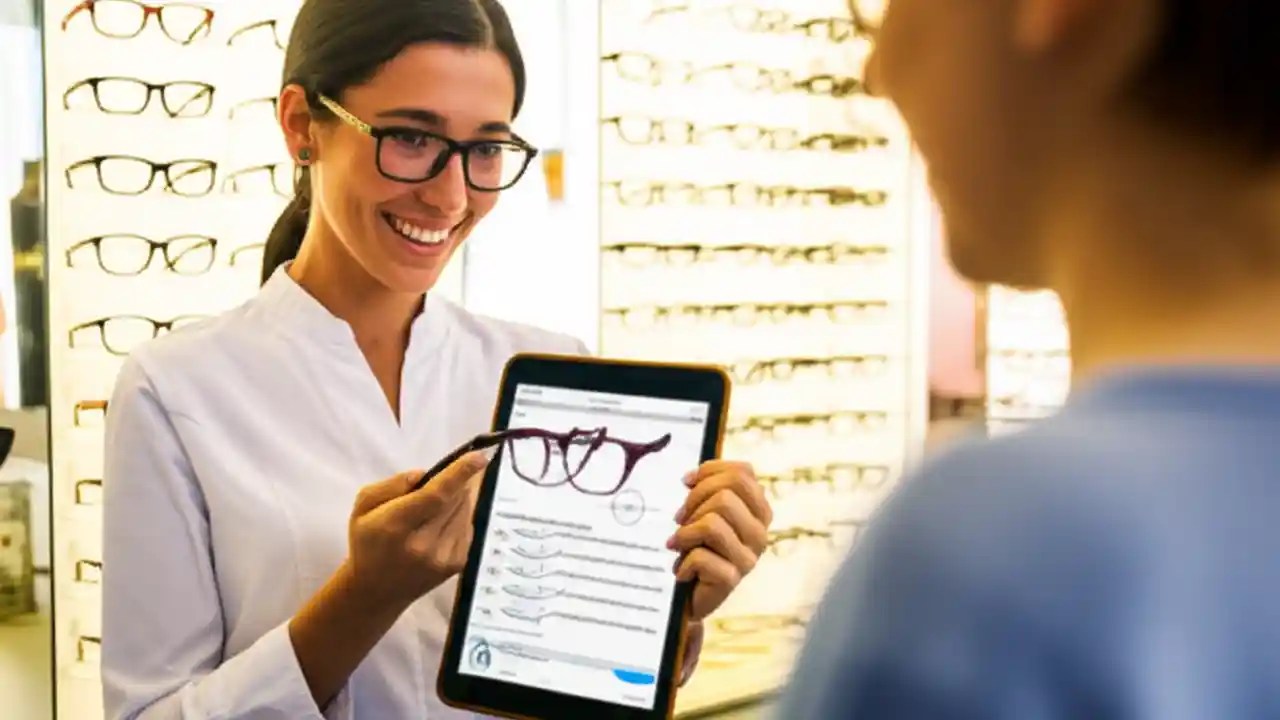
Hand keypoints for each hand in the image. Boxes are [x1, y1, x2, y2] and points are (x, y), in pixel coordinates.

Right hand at [346, 451, 489, 612]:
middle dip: (455, 483)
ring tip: (434, 510)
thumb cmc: (368, 544)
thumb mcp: (363, 507)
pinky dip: (458, 518)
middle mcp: (423, 544)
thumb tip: (425, 475)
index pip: (435, 496)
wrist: (376, 592)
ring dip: (457, 500)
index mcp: (396, 526)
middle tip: (439, 484)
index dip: (459, 474)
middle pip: (455, 499)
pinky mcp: (456, 564)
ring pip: (464, 511)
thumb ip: (391, 485)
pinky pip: (467, 526)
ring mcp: (443, 557)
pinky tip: (439, 527)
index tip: (479, 457)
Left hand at [668, 460, 771, 620]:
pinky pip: (700, 556)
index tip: (687, 483)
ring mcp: (749, 558)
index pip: (742, 474)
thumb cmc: (700, 547)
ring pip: (712, 524)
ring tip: (680, 545)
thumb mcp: (705, 511)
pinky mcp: (732, 579)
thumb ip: (707, 489)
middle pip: (726, 496)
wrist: (694, 594)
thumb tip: (689, 478)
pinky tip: (683, 571)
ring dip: (685, 534)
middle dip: (693, 503)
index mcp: (760, 511)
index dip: (709, 472)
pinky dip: (683, 563)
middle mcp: (760, 533)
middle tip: (681, 520)